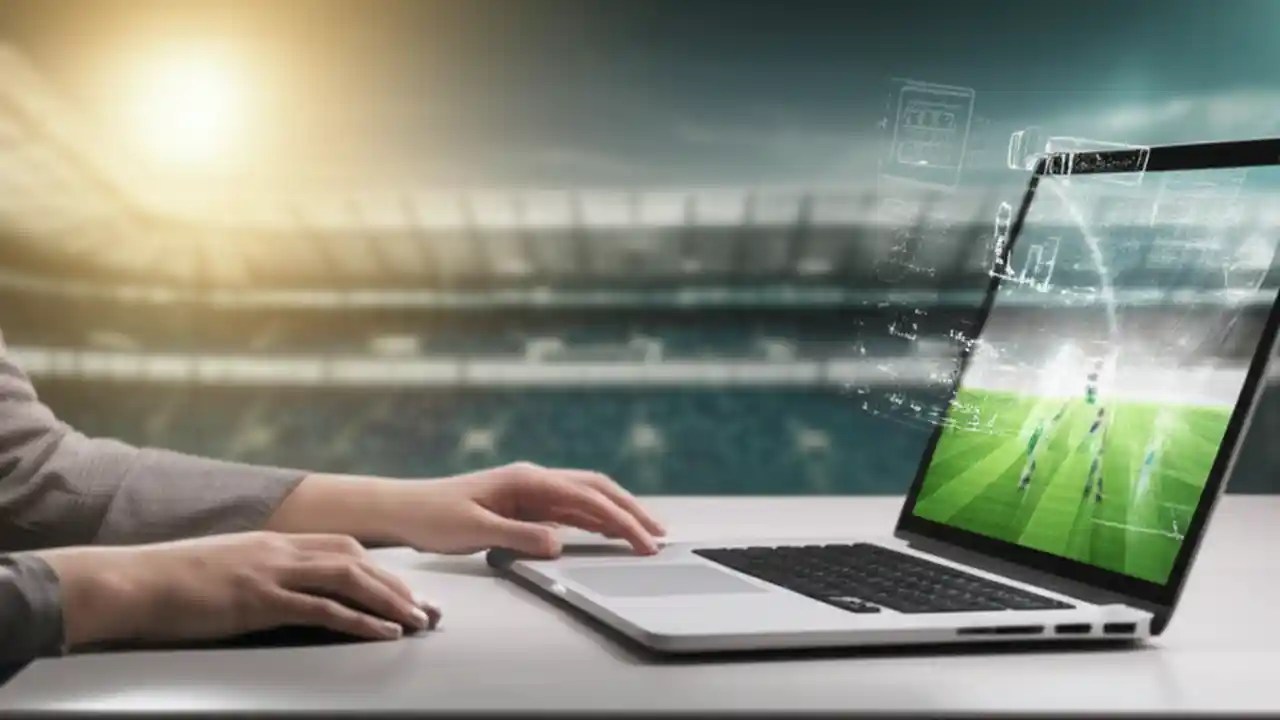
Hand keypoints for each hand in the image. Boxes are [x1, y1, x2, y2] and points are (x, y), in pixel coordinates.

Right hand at [37, 531, 441, 649]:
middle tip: (430, 610)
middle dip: (399, 585)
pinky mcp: (259, 599)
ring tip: (418, 622)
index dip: (382, 569)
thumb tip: (289, 590)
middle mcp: (281, 549)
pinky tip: (383, 634)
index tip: (408, 590)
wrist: (132, 581)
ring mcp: (271, 572)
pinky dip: (360, 621)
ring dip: (389, 601)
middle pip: (357, 560)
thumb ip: (263, 573)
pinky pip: (323, 609)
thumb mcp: (228, 567)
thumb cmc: (173, 581)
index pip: (344, 548)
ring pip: (349, 579)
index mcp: (275, 541)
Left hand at [390, 462, 667, 556]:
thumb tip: (560, 542)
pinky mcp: (525, 504)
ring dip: (618, 513)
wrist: (404, 508)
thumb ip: (519, 537)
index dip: (621, 519)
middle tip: (659, 534)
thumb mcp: (474, 531)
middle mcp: (534, 479)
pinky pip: (569, 509)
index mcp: (527, 480)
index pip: (587, 498)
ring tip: (646, 532)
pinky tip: (610, 531)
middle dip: (631, 510)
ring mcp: (531, 490)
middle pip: (596, 490)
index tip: (644, 540)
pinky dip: (596, 519)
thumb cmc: (433, 517)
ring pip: (587, 497)